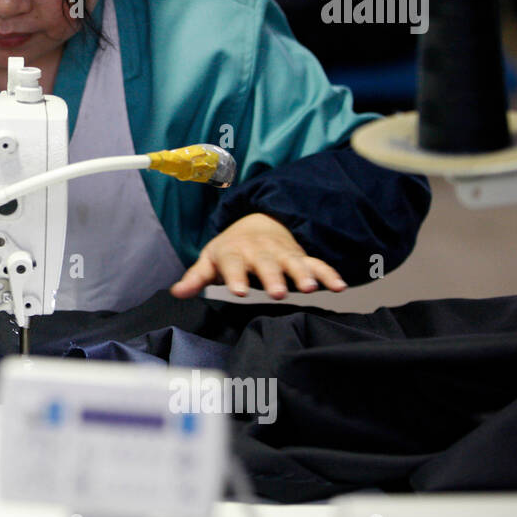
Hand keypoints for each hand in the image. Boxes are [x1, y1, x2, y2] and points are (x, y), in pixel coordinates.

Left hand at [170, 213, 346, 299]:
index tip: (237, 291)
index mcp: (234, 252)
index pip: (233, 264)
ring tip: (310, 288)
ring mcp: (282, 253)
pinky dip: (328, 274)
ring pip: (294, 263)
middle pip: (266, 264)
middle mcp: (259, 251)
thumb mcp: (210, 259)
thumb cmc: (230, 249)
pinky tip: (339, 287)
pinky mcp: (300, 256)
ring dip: (303, 274)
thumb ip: (196, 277)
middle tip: (277, 293)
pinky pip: (316, 264)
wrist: (256, 224)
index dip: (235, 277)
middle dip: (273, 277)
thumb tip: (176, 292)